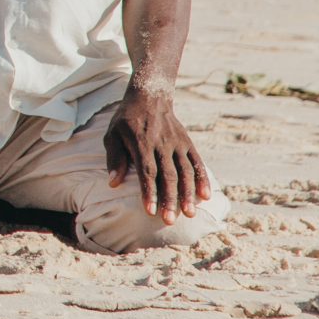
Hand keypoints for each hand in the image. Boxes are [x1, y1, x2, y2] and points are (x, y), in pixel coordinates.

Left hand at [104, 86, 210, 222]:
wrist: (150, 97)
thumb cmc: (126, 120)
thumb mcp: (112, 134)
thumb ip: (114, 158)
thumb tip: (113, 183)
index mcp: (142, 143)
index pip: (147, 172)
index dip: (149, 192)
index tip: (149, 211)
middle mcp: (162, 144)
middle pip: (168, 175)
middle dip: (169, 199)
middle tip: (169, 221)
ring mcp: (177, 144)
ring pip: (185, 171)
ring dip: (188, 193)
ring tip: (189, 213)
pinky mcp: (187, 143)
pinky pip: (197, 163)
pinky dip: (202, 179)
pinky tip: (205, 196)